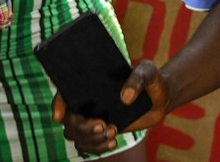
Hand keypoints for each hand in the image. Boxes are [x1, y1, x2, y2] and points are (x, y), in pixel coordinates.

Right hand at [51, 60, 169, 155]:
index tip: (59, 116)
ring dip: (91, 140)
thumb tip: (125, 97)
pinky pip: (88, 146)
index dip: (57, 104)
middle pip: (69, 120)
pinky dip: (97, 148)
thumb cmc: (151, 79)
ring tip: (113, 132)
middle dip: (82, 127)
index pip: (65, 92)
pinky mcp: (102, 131)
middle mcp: (87, 101)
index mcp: (91, 83)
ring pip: (76, 136)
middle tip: (104, 125)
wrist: (161, 98)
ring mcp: (93, 118)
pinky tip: (112, 142)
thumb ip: (138, 79)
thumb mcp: (148, 72)